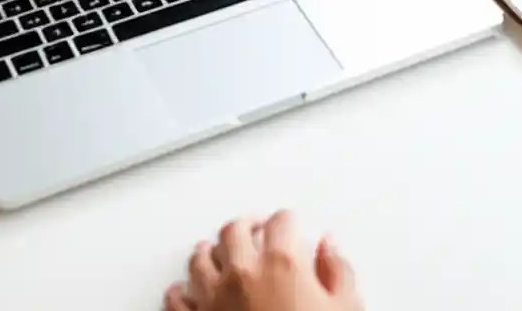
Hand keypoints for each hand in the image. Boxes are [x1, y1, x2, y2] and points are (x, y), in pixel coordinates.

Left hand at [165, 210, 363, 310]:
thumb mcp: (345, 308)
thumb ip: (337, 271)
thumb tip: (329, 249)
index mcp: (281, 264)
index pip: (281, 222)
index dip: (287, 220)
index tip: (289, 223)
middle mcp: (242, 274)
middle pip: (234, 230)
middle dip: (246, 225)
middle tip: (256, 227)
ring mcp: (213, 299)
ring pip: (200, 258)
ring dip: (210, 250)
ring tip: (219, 249)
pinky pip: (176, 299)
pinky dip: (179, 291)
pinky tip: (183, 288)